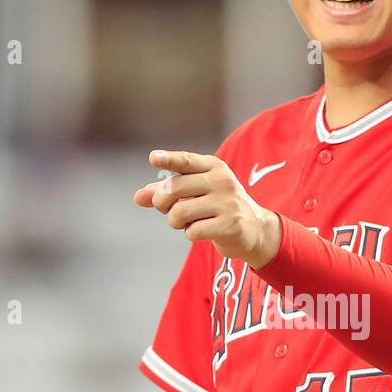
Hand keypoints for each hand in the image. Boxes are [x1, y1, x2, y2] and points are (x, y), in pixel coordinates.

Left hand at [134, 150, 281, 268]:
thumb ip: (166, 192)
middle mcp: (222, 181)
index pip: (186, 161)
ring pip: (180, 212)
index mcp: (213, 167)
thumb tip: (137, 197)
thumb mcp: (195, 193)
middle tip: (166, 210)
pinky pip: (193, 231)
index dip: (168, 159)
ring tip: (185, 222)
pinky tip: (201, 231)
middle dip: (161, 203)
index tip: (152, 158)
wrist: (254, 228)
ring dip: (175, 221)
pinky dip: (190, 234)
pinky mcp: (230, 225)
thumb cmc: (217, 206)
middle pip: (174, 189)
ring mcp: (227, 202)